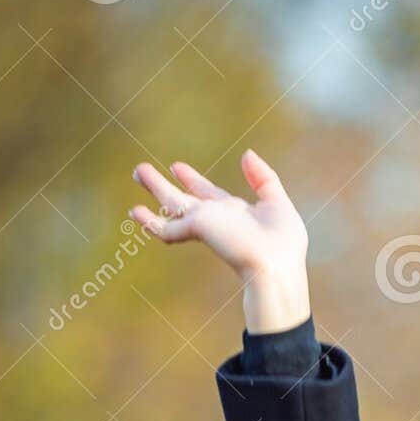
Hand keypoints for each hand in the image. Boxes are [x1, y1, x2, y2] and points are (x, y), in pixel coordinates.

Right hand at [130, 150, 310, 333]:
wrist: (275, 266)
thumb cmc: (283, 244)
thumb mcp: (277, 203)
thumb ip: (263, 178)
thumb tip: (246, 154)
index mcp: (234, 214)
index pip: (208, 194)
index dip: (192, 180)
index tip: (177, 167)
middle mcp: (216, 219)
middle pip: (183, 198)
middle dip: (163, 184)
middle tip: (141, 170)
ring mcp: (205, 224)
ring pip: (172, 205)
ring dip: (154, 188)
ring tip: (136, 171)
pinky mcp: (197, 229)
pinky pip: (167, 229)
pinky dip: (151, 222)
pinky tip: (136, 212)